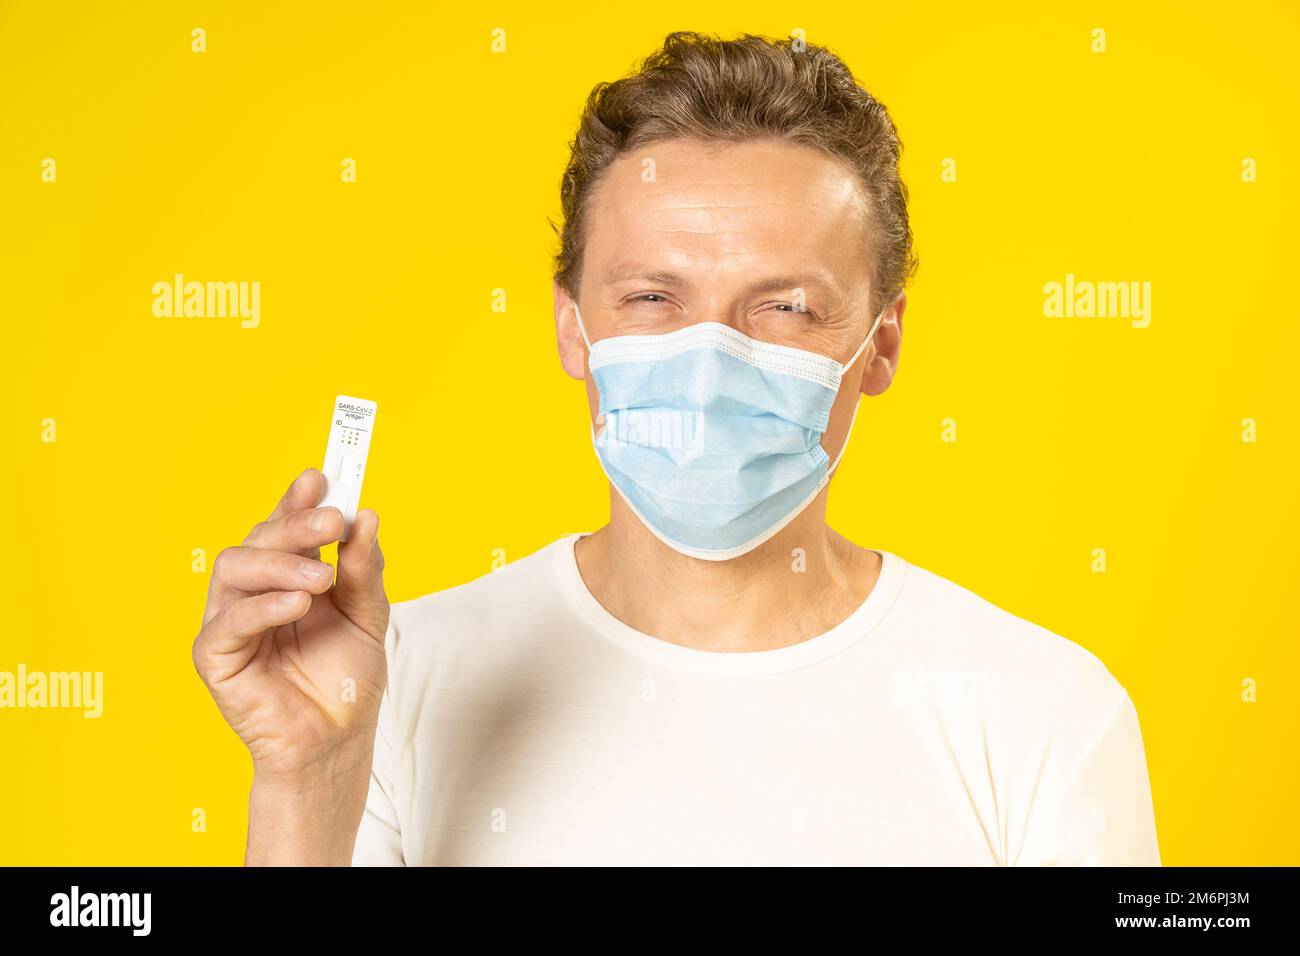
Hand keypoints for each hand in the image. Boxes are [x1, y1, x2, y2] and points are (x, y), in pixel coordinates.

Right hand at [192, 468, 388, 783]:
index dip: (296, 498)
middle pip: (258, 538)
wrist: (337, 740)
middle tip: (332, 521)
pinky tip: (297, 605)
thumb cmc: (346, 678)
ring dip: (280, 563)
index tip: (321, 476)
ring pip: (234, 567)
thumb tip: (366, 518)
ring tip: (323, 579)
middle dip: (295, 523)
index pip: (284, 525)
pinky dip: (263, 607)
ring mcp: (231, 621)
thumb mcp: (369, 615)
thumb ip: (365, 570)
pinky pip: (228, 621)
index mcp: (288, 574)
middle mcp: (254, 591)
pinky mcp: (216, 658)